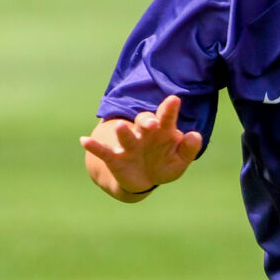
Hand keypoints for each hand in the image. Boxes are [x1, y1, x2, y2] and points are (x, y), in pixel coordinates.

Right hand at [80, 95, 201, 201]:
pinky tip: (83, 140)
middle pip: (144, 122)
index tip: (174, 99)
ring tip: (120, 126)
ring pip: (126, 136)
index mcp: (162, 132)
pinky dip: (94, 146)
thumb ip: (188, 149)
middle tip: (152, 122)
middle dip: (147, 121)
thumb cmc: (164, 163)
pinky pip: (103, 151)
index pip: (166, 118)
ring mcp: (128, 145)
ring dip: (123, 132)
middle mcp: (144, 134)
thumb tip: (196, 135)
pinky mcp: (115, 158)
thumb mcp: (179, 160)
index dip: (169, 109)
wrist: (144, 180)